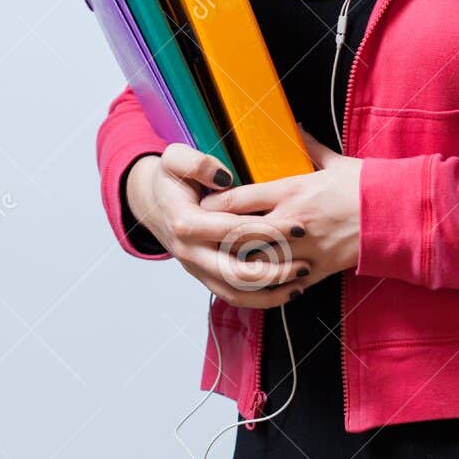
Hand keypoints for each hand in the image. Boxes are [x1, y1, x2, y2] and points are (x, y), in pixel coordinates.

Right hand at [125, 143, 313, 307]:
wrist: (151, 203)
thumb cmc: (170, 179)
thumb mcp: (174, 159)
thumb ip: (197, 163)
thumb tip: (225, 179)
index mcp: (186, 223)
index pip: (233, 231)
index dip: (267, 230)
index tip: (297, 225)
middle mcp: (190, 252)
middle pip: (236, 271)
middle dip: (276, 267)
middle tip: (307, 259)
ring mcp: (197, 269)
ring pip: (236, 292)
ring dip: (272, 289)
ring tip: (303, 277)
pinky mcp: (205, 277)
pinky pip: (234, 297)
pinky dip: (262, 299)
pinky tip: (289, 290)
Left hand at [196, 127, 361, 304]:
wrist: (397, 214)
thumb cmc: (367, 185)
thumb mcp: (335, 162)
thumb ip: (309, 146)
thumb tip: (295, 126)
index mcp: (293, 190)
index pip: (241, 197)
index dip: (215, 202)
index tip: (202, 204)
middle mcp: (292, 221)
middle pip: (240, 233)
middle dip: (217, 236)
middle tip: (201, 237)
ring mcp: (304, 247)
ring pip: (257, 262)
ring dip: (238, 263)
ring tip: (221, 261)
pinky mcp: (318, 268)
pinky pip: (285, 282)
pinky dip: (268, 284)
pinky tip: (256, 283)